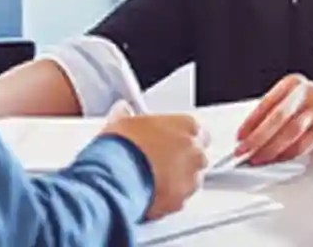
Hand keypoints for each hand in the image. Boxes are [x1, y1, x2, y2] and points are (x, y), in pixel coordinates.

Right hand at [101, 102, 209, 219]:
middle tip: (159, 161)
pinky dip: (167, 198)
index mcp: (187, 126)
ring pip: (191, 180)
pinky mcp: (181, 201)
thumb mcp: (122, 122)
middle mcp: (195, 152)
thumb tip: (123, 111)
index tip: (167, 140)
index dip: (179, 137)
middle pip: (196, 156)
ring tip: (151, 180)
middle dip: (182, 159)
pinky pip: (178, 199)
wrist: (115, 177)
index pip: (195, 130)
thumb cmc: (122, 147)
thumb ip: (129, 116)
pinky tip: (148, 194)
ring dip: (176, 180)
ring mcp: (191, 178)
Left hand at [235, 74, 312, 166]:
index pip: (266, 104)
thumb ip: (277, 114)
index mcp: (292, 83)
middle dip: (257, 137)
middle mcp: (306, 92)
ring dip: (271, 148)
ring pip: (290, 131)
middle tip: (243, 152)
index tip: (239, 138)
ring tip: (259, 159)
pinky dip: (289, 153)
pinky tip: (279, 160)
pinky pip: (304, 142)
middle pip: (277, 116)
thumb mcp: (296, 102)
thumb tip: (249, 137)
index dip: (250, 123)